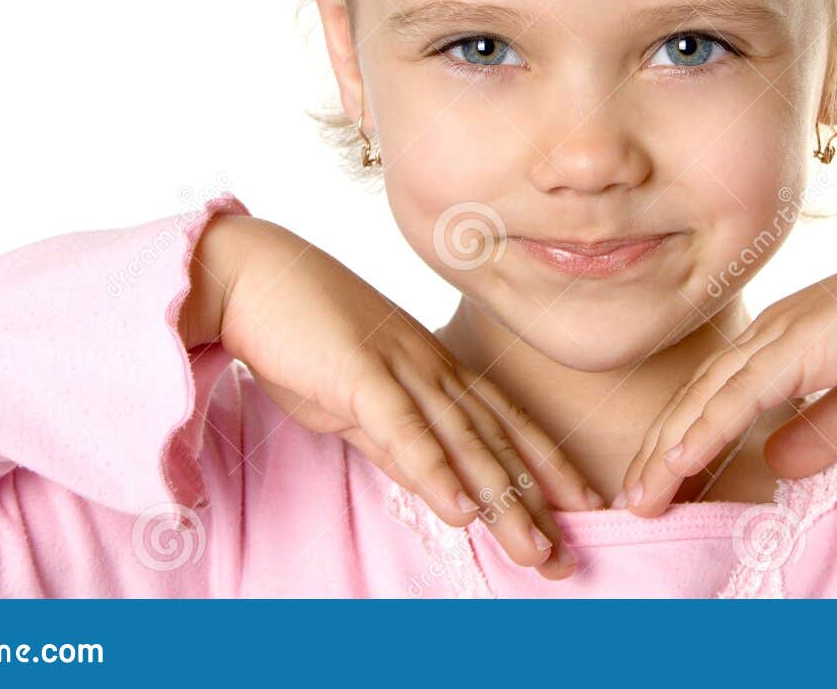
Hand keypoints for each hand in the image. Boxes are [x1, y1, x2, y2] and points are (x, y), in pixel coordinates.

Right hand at [184, 213, 602, 579]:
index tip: (584, 503)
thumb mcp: (358, 403)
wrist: (251, 276)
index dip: (546, 463)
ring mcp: (401, 368)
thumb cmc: (301, 336)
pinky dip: (436, 469)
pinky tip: (461, 510)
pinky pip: (404, 429)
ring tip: (533, 551)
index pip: (504, 421)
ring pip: (465, 441)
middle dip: (536, 503)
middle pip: (496, 441)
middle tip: (567, 560)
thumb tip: (436, 489)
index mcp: (435, 368)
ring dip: (502, 500)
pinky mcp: (360, 374)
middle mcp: (431, 368)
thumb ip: (398, 446)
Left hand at [616, 225, 836, 516]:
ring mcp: (784, 334)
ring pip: (708, 397)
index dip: (683, 438)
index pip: (717, 394)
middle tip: (633, 500)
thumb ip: (820, 430)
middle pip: (698, 397)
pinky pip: (742, 393)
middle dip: (660, 452)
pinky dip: (706, 427)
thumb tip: (776, 464)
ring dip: (669, 449)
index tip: (659, 483)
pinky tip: (678, 461)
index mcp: (785, 341)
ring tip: (640, 496)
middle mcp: (773, 333)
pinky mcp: (803, 343)